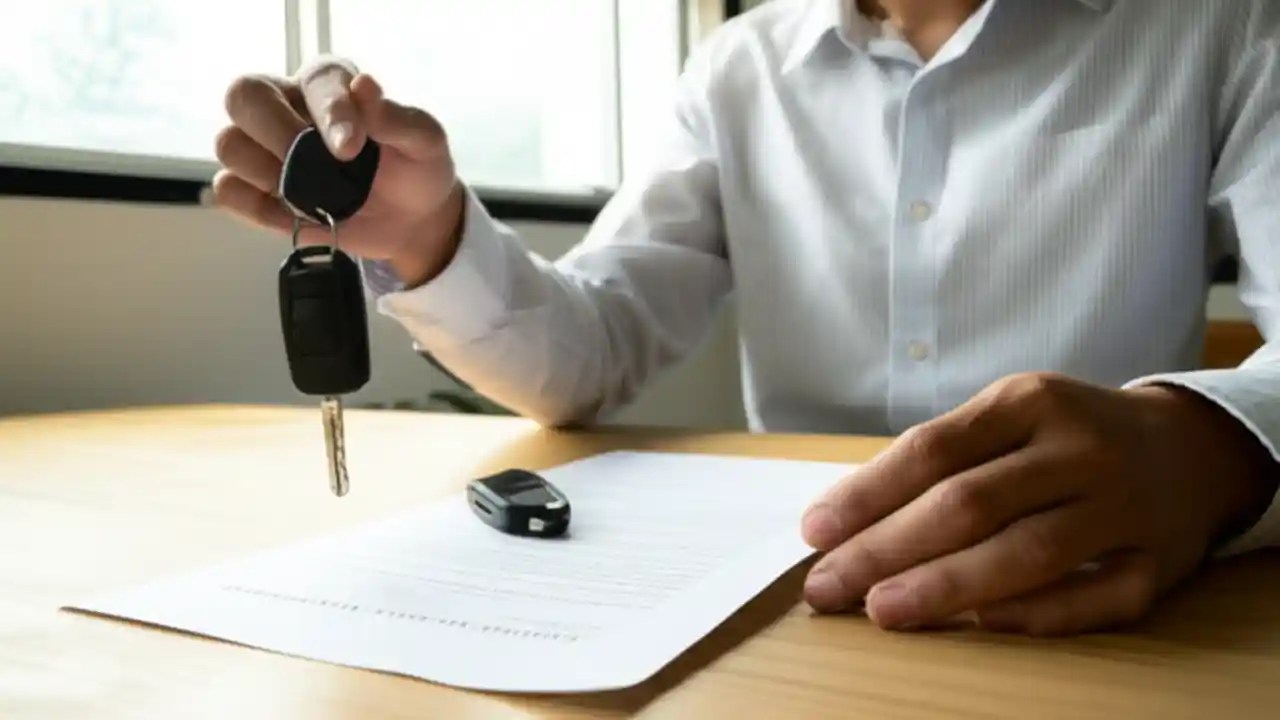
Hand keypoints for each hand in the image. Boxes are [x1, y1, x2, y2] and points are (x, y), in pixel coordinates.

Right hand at [215, 55, 463, 286]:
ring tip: (312, 193)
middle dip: (278, 135)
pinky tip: (291, 211)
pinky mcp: (262, 194)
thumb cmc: (418, 169)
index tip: (352, 149)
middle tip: (317, 168)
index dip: (327, 114)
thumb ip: (395, 116)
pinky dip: (251, 204)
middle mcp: (289, 108)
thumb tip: (363, 85)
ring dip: (266, 173)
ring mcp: (269, 151)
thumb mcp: (424, 140)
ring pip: (229, 144)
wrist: (414, 221)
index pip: (310, 82)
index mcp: (328, 84)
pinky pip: (227, 190)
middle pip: (243, 97)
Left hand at [801, 373, 1277, 635]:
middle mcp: (1080, 448)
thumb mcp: (1008, 418)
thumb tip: (845, 521)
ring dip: (945, 587)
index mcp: (1031, 401)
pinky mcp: (1157, 566)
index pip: (933, 450)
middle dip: (886, 549)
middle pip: (970, 504)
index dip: (868, 494)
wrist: (1189, 449)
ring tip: (881, 611)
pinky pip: (1087, 600)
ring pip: (1026, 553)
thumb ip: (940, 461)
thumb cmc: (1065, 438)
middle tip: (828, 587)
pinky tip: (973, 626)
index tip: (814, 532)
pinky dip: (1026, 616)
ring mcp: (1124, 507)